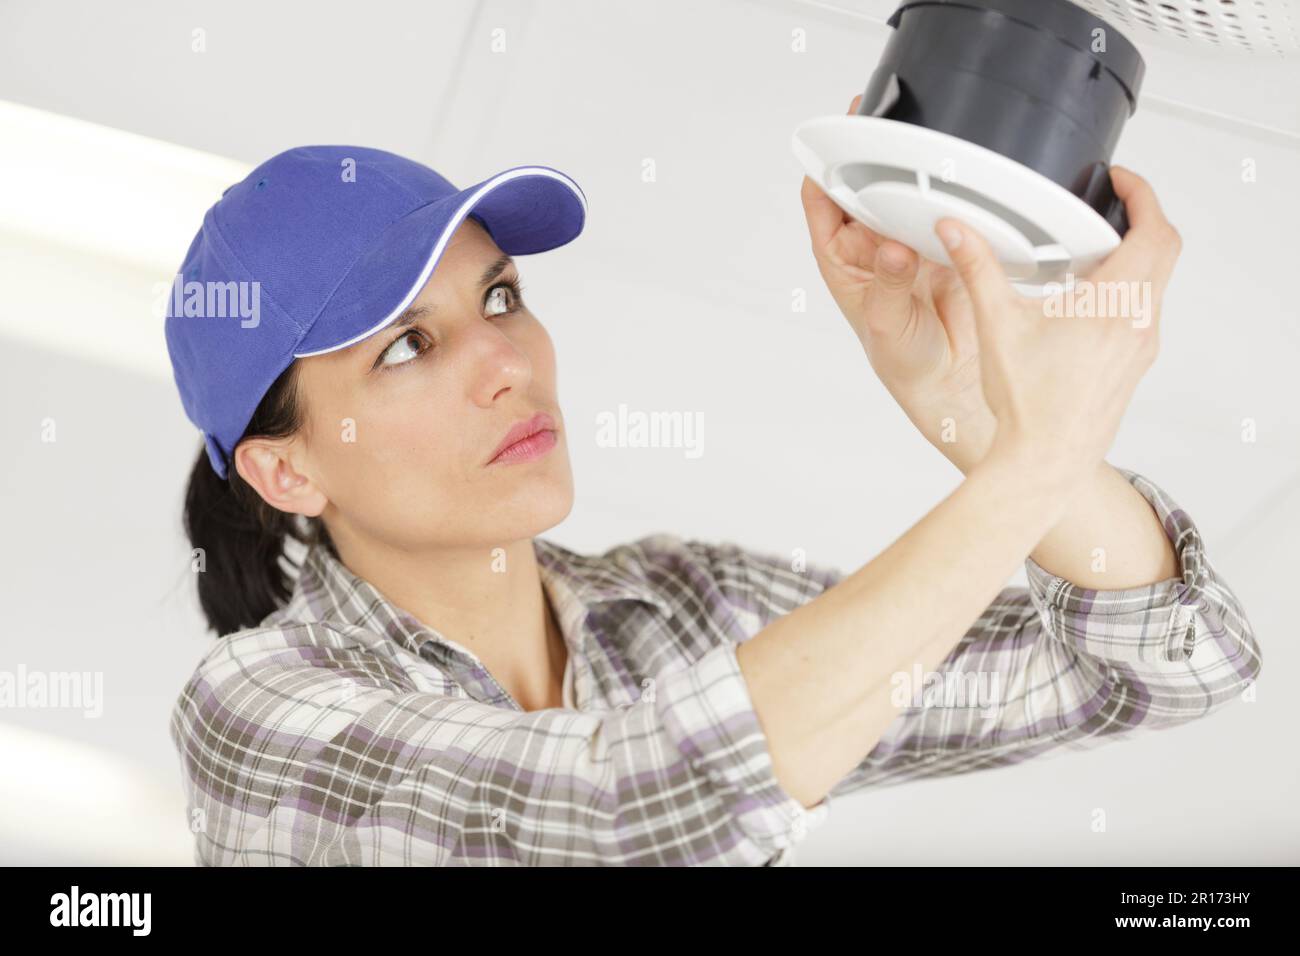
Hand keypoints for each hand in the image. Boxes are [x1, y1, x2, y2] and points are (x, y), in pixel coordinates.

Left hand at [800, 94, 995, 473]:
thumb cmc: (901, 357)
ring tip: (926, 153)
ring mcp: (910, 236)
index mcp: (841, 256)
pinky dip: (952, 194)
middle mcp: (873, 241)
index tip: (834, 138)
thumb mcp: (883, 324)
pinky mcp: (948, 240)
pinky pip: (946, 208)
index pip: (822, 199)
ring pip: (906, 190)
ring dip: (915, 173)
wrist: (950, 379)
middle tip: (888, 127)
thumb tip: (892, 250)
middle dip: (872, 154)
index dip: (823, 165)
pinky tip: (958, 185)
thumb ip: (888, 284)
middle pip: (866, 183)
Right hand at [935, 167, 1181, 483]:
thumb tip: (956, 232)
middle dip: (1141, 219)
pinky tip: (1085, 302)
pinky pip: (1142, 313)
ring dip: (1135, 257)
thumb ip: (977, 268)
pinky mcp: (1132, 365)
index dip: (1142, 194)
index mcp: (1115, 304)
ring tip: (1092, 251)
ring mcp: (1140, 347)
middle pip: (1164, 250)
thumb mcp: (996, 324)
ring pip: (1156, 283)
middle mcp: (1138, 323)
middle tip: (1111, 206)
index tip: (1121, 181)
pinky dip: (1126, 291)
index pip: (1154, 229)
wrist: (1044, 461)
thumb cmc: (1029, 406)